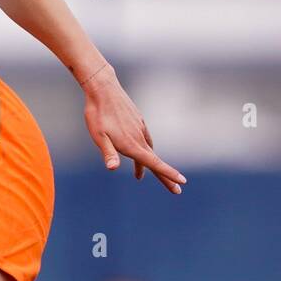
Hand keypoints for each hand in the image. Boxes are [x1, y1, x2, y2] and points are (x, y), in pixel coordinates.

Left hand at [81, 63, 186, 193]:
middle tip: (177, 191)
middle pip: (155, 161)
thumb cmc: (98, 114)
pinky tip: (138, 150)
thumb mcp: (99, 136)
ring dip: (150, 164)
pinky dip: (144, 149)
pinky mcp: (138, 122)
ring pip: (148, 150)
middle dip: (165, 176)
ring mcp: (140, 129)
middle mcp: (139, 138)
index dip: (168, 173)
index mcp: (132, 144)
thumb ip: (108, 152)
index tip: (182, 183)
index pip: (153, 163)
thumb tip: (112, 169)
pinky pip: (143, 140)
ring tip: (140, 175)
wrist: (103, 89)